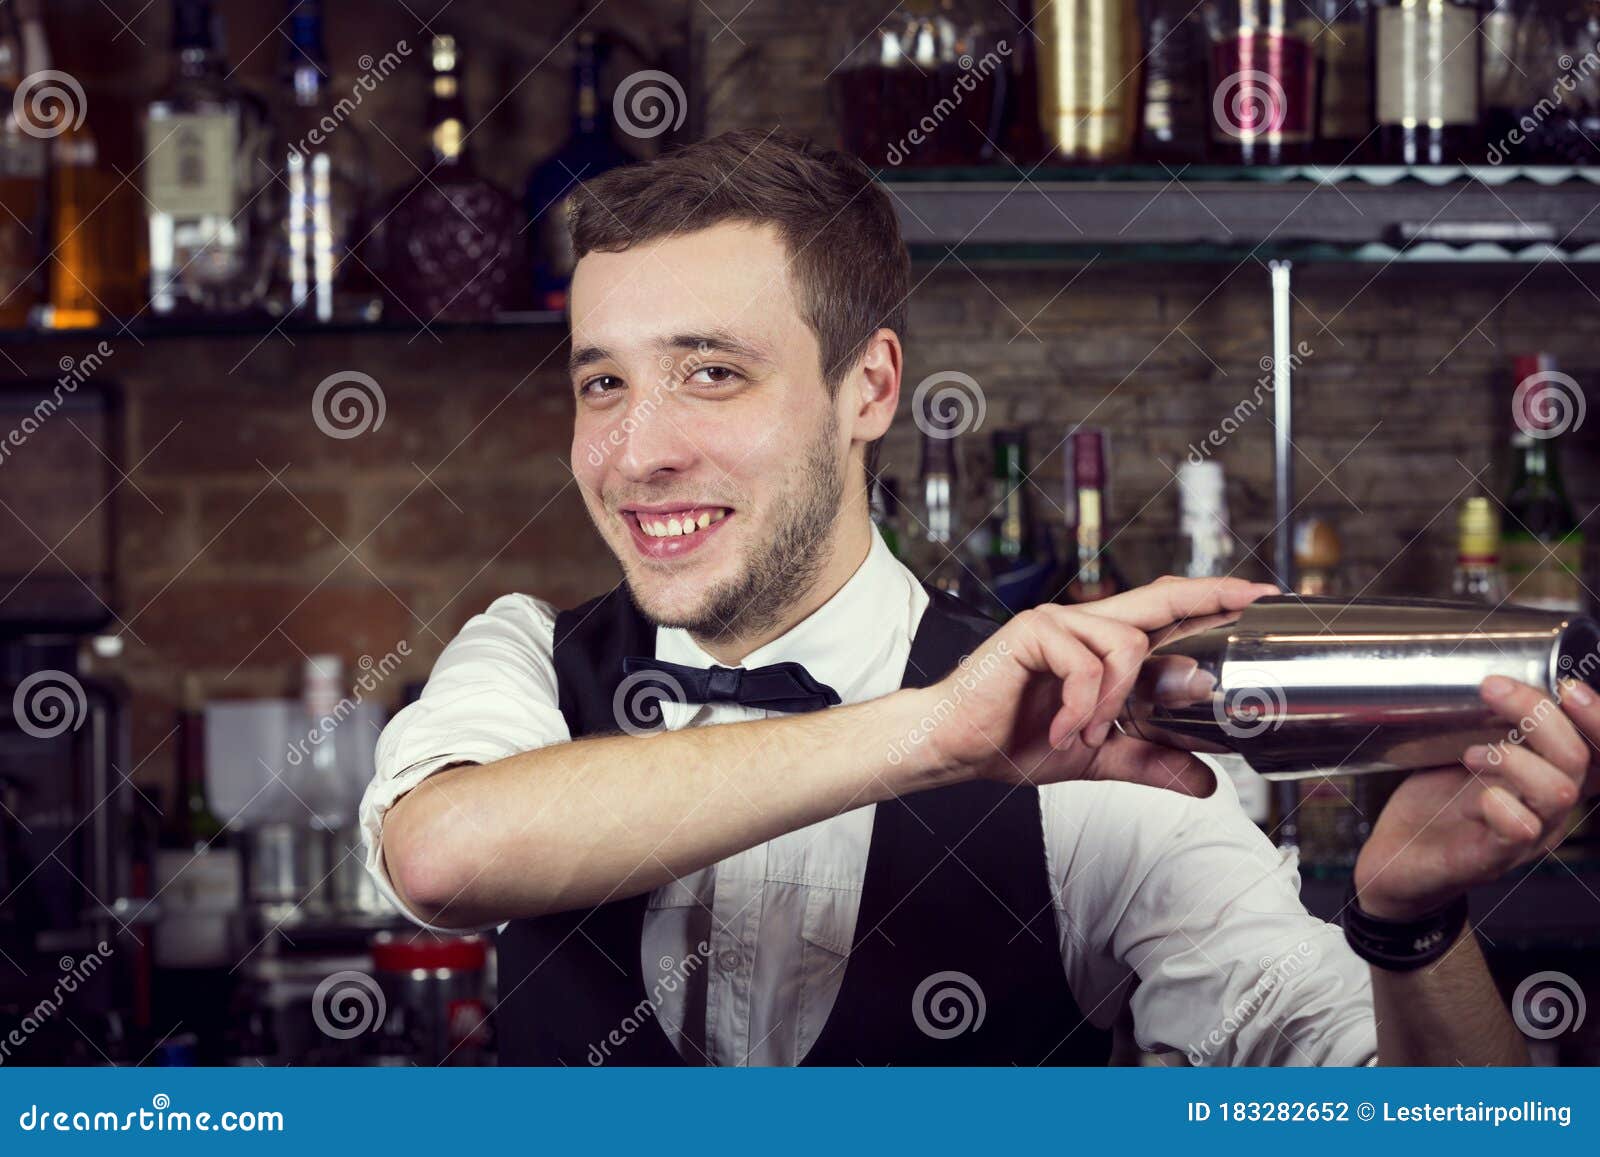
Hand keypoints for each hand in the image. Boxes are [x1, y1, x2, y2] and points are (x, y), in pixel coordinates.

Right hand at [913, 576, 1279, 792]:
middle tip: (1252, 601)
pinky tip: (1062, 732)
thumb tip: (1207, 782)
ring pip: (1127, 644)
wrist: (954, 748)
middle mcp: (1085, 624)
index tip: (1262, 597)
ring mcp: (1059, 623)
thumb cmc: (1013, 740)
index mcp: (1102, 646)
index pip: (1168, 612)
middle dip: (1212, 597)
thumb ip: (1151, 760)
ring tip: (1087, 736)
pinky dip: (1081, 707)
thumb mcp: (1098, 756)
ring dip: (1117, 701)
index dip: (1214, 599)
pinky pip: (1084, 665)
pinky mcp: (1033, 633)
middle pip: (1160, 598)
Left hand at [1354, 675, 1599, 921]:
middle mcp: (1547, 811)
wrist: (1398, 858)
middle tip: (1493, 690)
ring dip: (1514, 757)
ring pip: (1557, 791)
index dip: (1597, 718)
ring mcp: (1523, 838)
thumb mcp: (1466, 752)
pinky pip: (1518, 829)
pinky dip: (1499, 802)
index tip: (1566, 685)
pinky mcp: (1489, 857)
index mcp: (1548, 780)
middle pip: (1579, 759)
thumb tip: (1497, 676)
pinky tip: (1476, 797)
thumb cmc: (1436, 803)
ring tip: (1473, 752)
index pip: (1599, 752)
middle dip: (1539, 714)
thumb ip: (1491, 725)